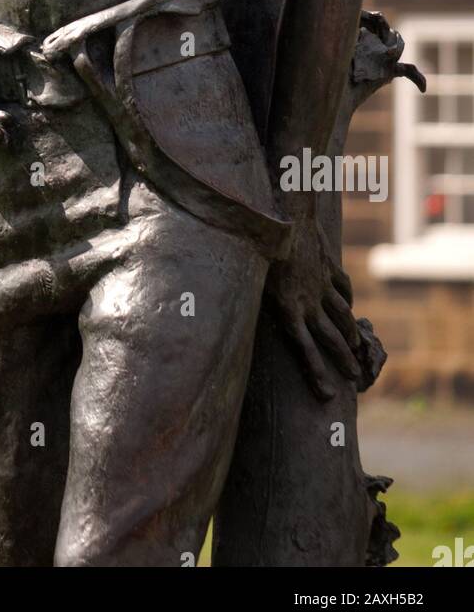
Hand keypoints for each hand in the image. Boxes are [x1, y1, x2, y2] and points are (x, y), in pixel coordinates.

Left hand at [264, 216, 362, 399]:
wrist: (286, 216)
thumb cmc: (260, 248)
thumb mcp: (255, 280)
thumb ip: (264, 303)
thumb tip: (257, 324)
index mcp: (288, 307)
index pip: (304, 349)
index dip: (316, 372)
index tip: (328, 395)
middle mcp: (309, 301)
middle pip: (330, 337)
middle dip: (342, 359)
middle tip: (353, 377)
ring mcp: (322, 284)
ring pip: (341, 315)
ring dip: (349, 334)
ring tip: (357, 348)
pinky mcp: (329, 268)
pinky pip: (342, 288)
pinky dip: (347, 300)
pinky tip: (349, 307)